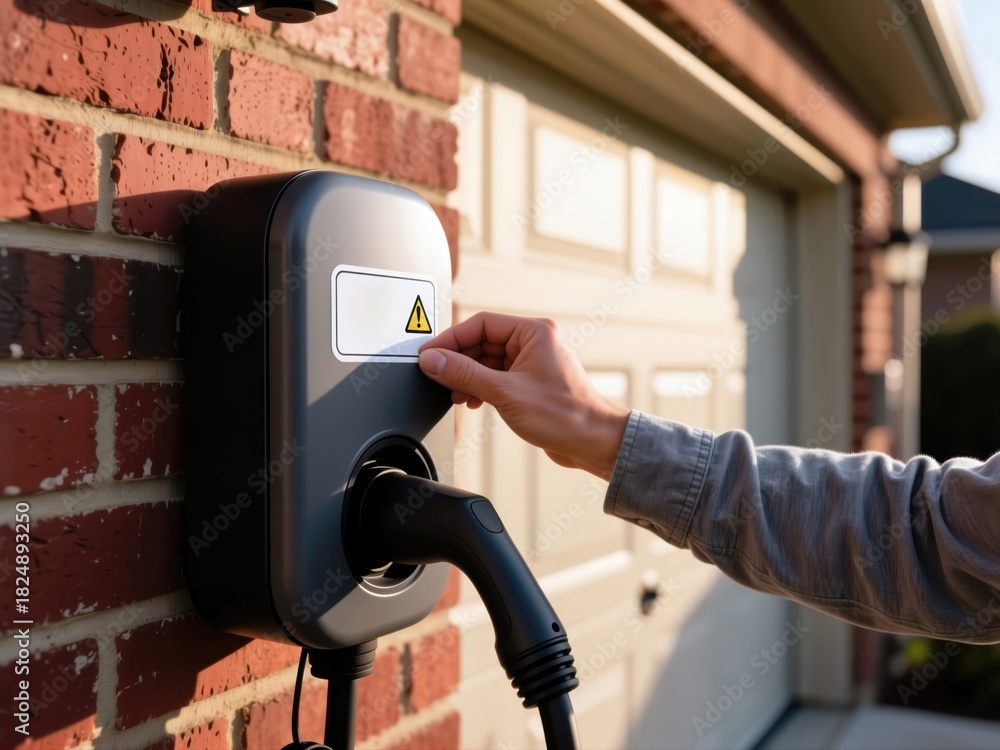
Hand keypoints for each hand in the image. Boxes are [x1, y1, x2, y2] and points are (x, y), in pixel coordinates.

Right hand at [418, 313, 629, 478]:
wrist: (593, 442)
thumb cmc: (566, 415)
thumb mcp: (505, 392)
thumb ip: (465, 374)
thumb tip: (434, 360)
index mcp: (534, 332)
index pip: (480, 324)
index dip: (451, 339)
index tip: (429, 354)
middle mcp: (533, 343)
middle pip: (481, 342)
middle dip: (458, 361)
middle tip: (436, 376)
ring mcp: (532, 363)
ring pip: (487, 361)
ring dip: (467, 377)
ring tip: (454, 393)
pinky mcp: (530, 383)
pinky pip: (496, 377)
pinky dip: (480, 387)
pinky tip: (471, 400)